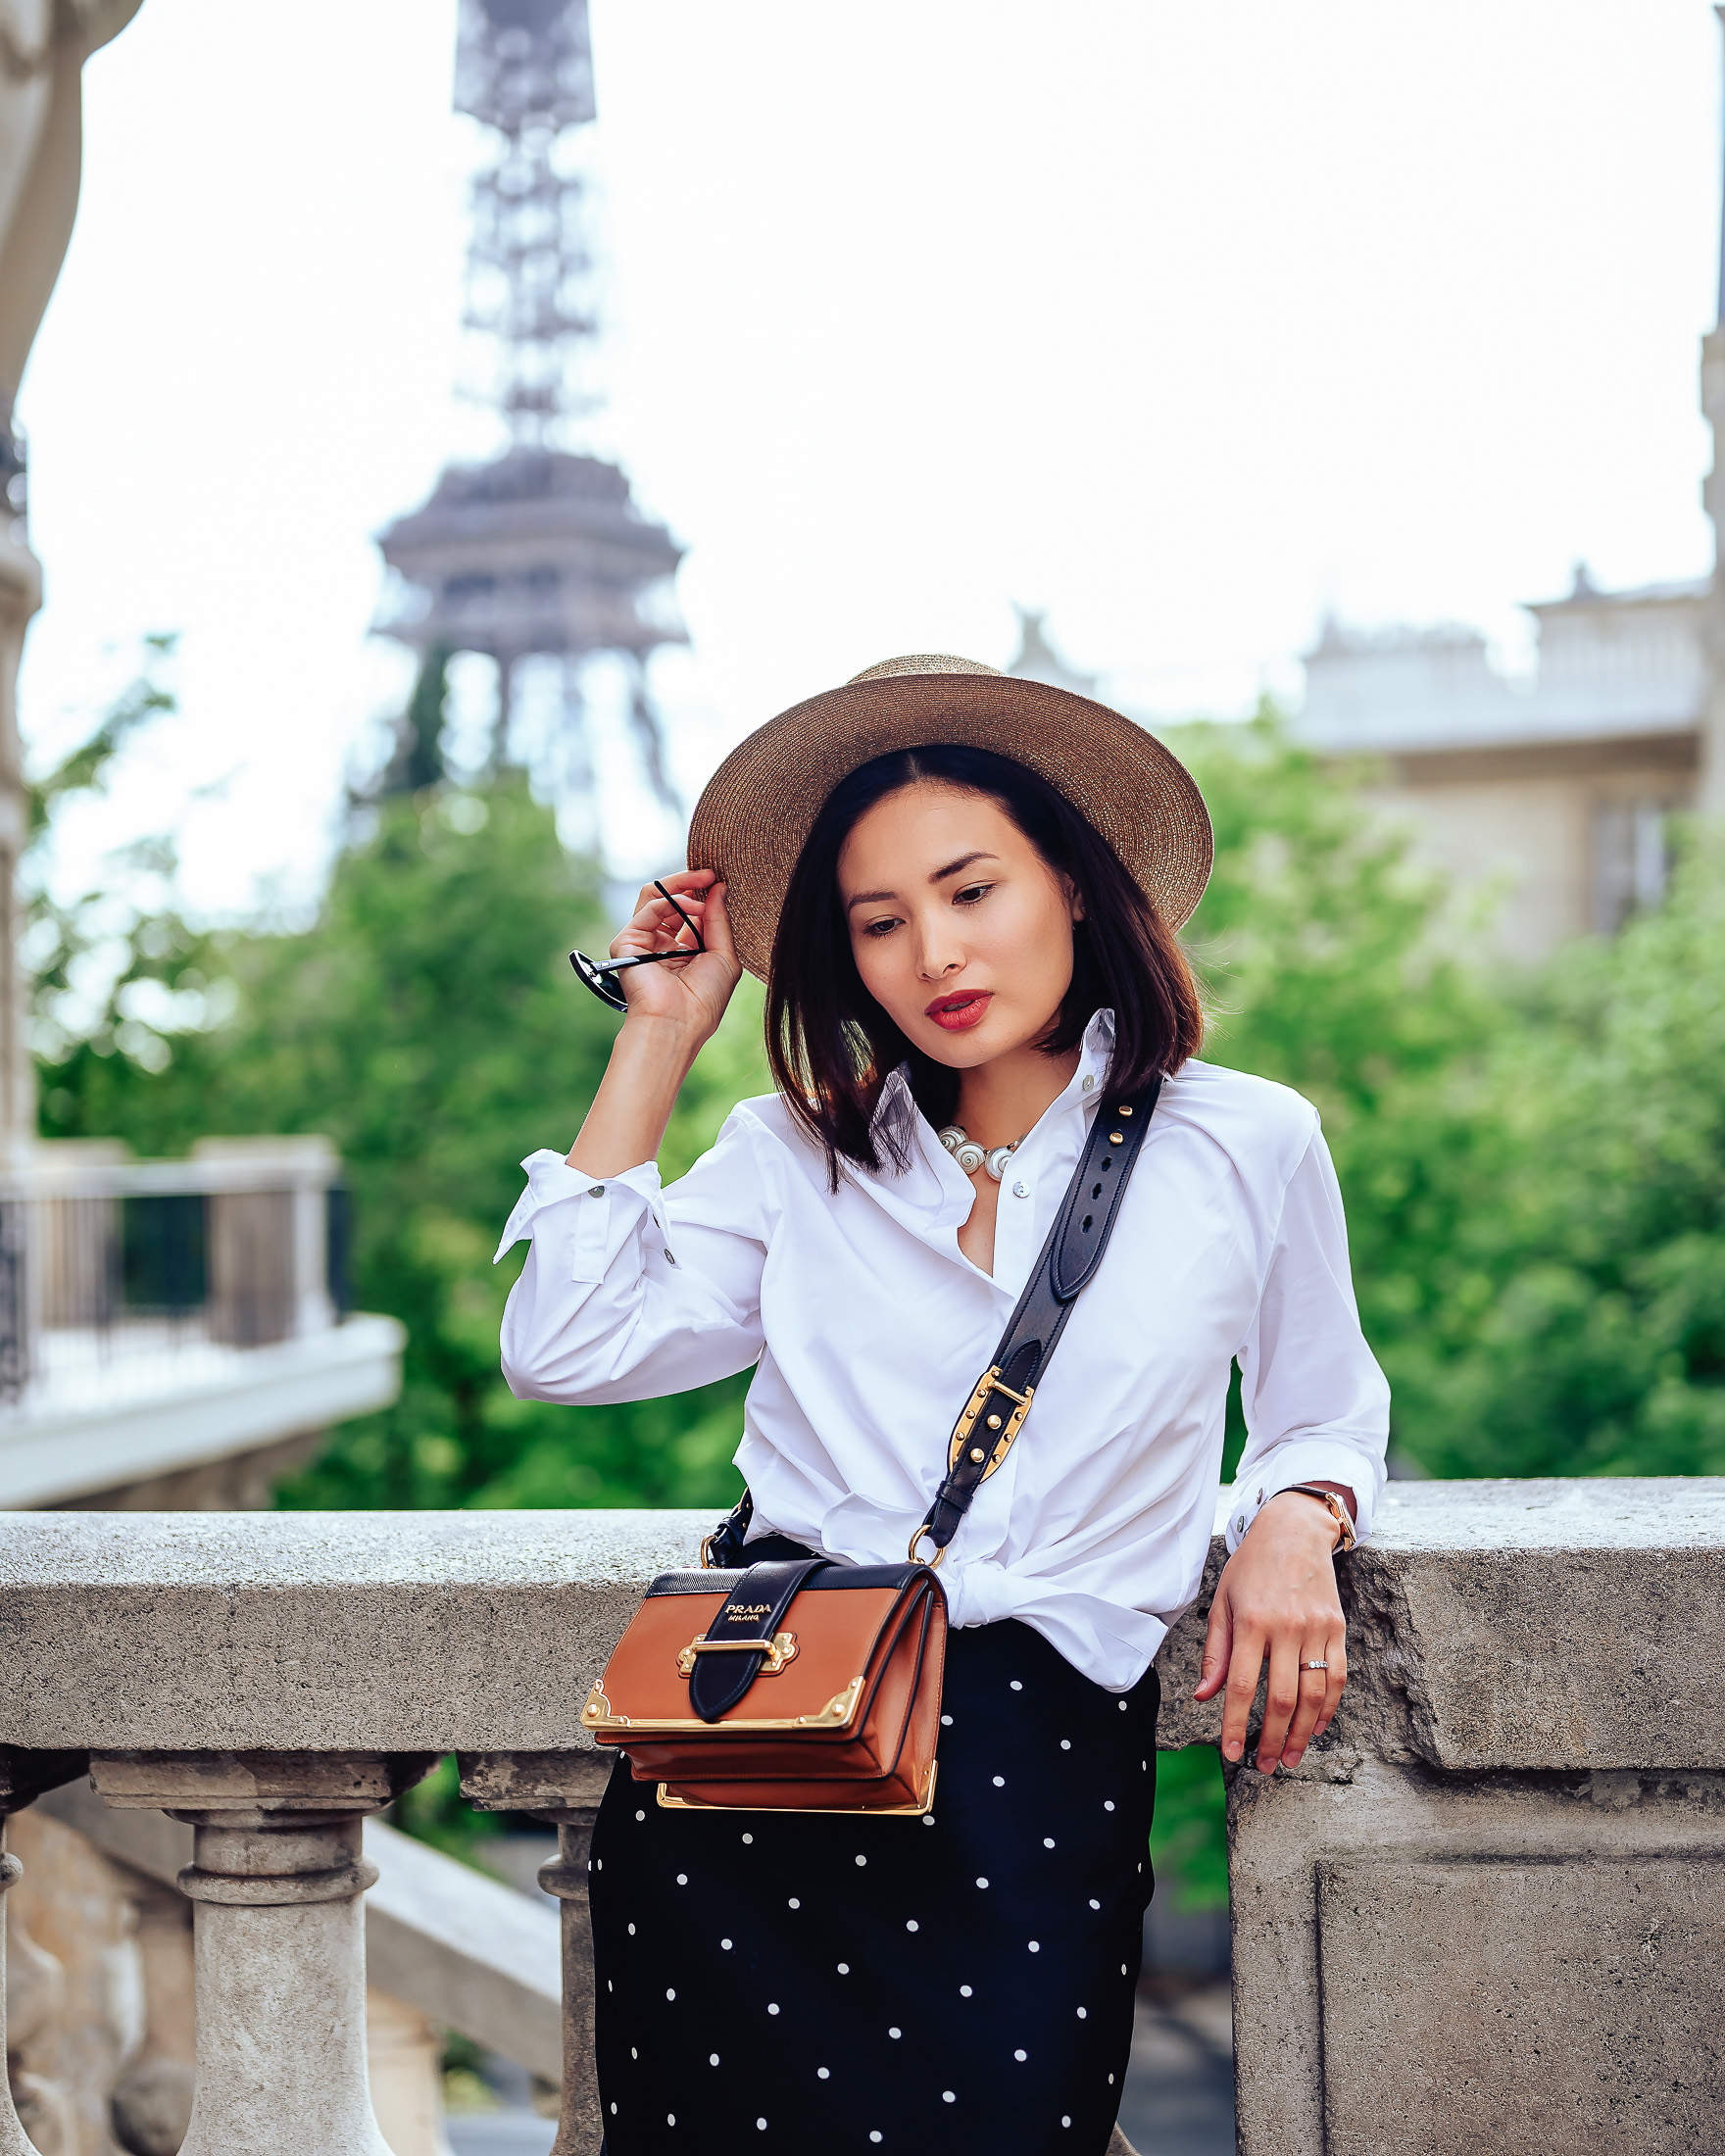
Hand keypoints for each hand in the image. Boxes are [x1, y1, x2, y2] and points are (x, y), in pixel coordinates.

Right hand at [611, 869, 740, 1044]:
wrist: (679, 1022)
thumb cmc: (704, 1000)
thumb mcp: (723, 956)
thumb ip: (719, 921)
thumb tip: (720, 889)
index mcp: (683, 952)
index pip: (689, 914)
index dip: (704, 896)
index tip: (719, 881)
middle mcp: (661, 946)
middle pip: (669, 902)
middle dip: (690, 884)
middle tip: (710, 874)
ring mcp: (642, 943)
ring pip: (654, 898)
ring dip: (681, 887)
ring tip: (703, 884)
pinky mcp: (627, 942)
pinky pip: (648, 909)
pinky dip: (670, 901)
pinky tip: (691, 906)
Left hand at [1193, 1488, 1348, 1773]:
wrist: (1295, 1531)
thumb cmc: (1251, 1567)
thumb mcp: (1222, 1601)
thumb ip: (1216, 1652)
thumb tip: (1204, 1696)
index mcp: (1251, 1622)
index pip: (1241, 1686)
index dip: (1235, 1724)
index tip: (1231, 1752)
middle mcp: (1286, 1627)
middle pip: (1282, 1699)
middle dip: (1273, 1740)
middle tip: (1265, 1766)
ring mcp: (1316, 1629)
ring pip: (1314, 1695)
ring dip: (1303, 1733)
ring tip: (1290, 1757)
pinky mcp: (1338, 1629)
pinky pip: (1337, 1678)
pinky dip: (1328, 1708)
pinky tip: (1316, 1727)